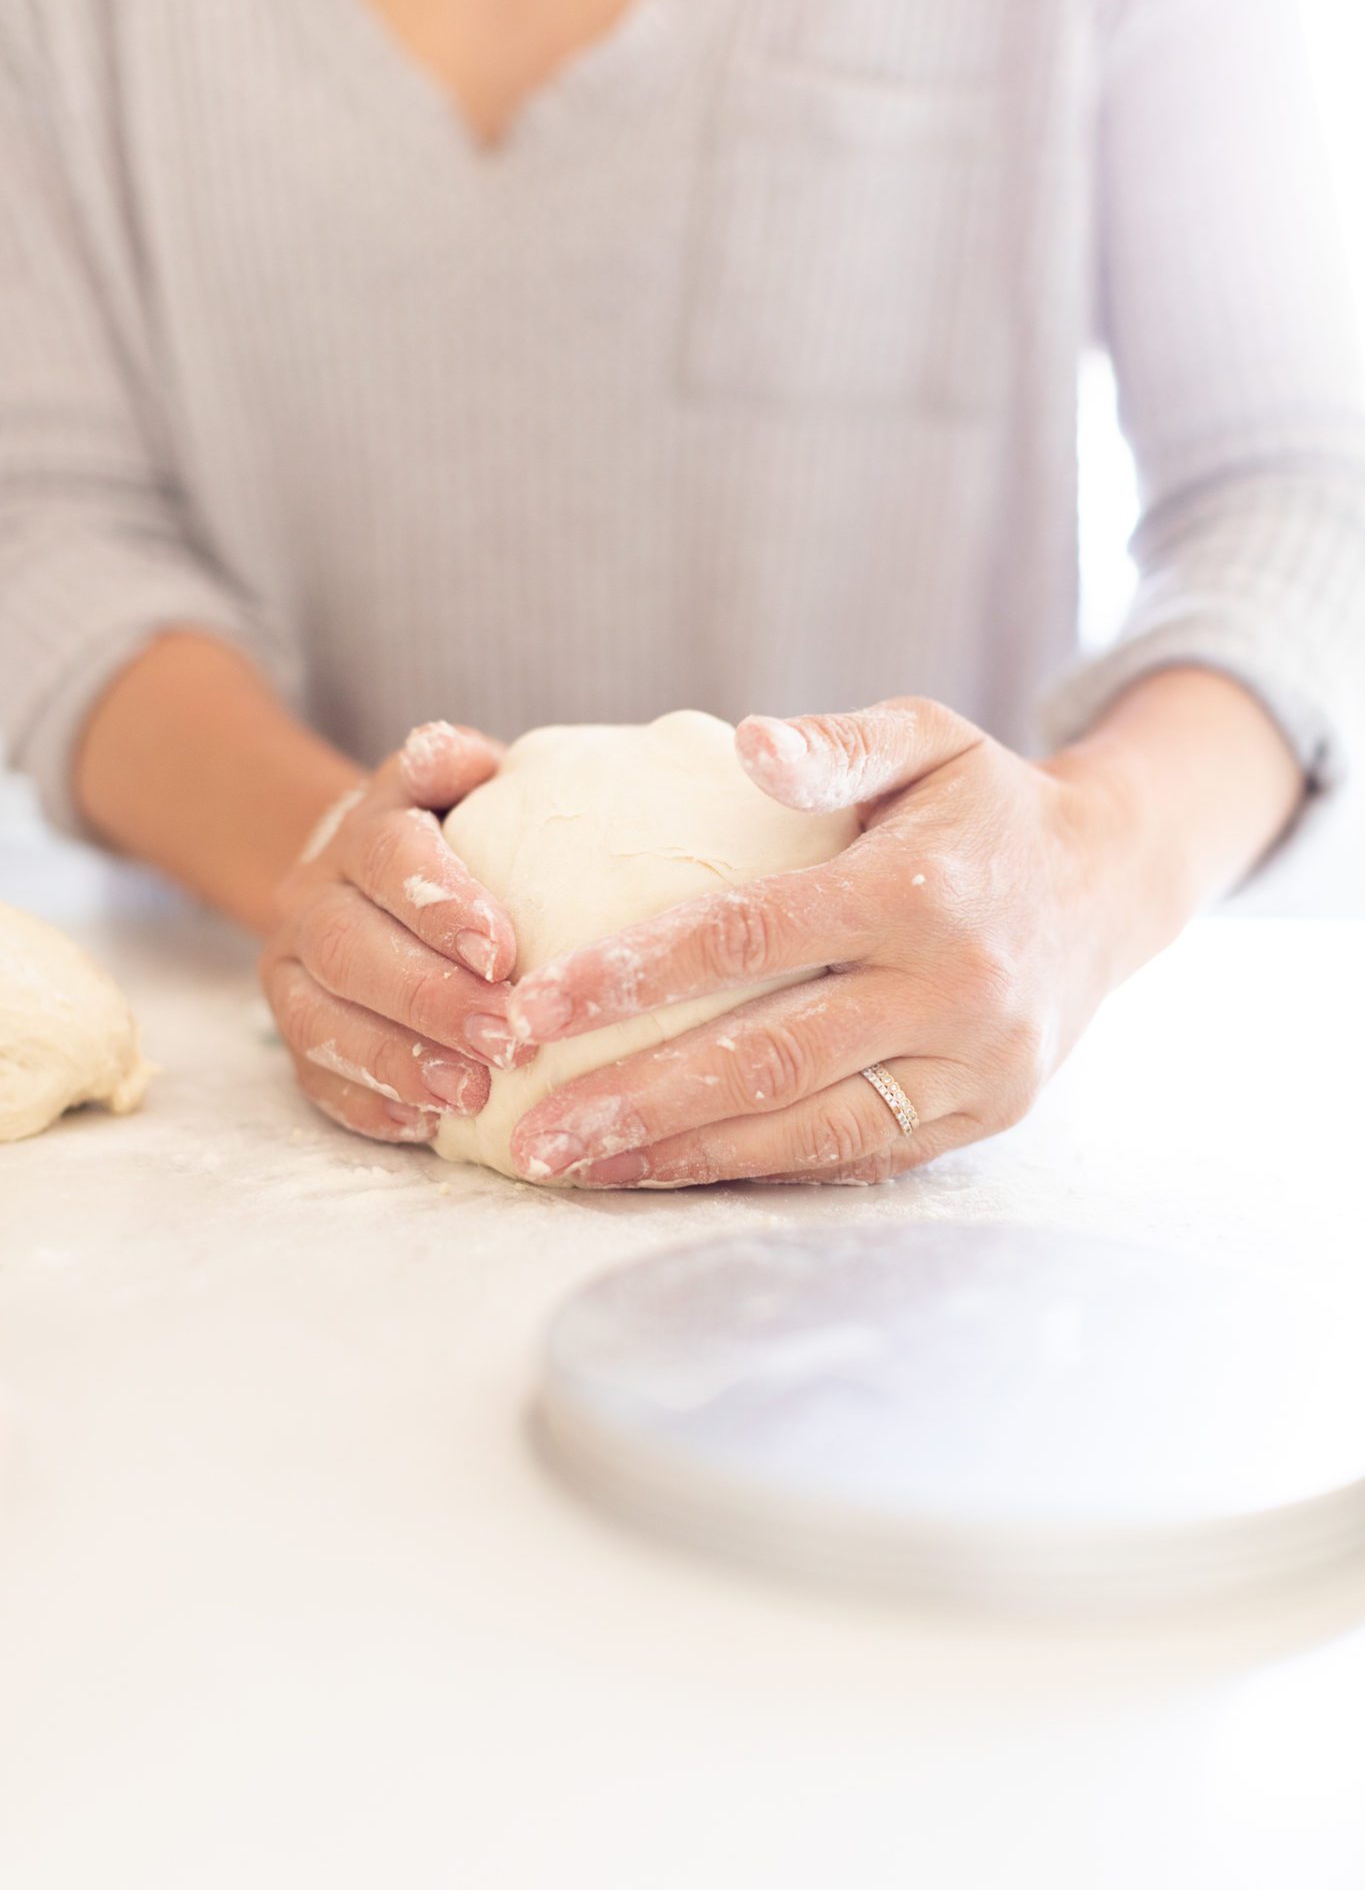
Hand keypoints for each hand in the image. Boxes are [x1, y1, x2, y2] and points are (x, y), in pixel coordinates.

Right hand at [261, 721, 532, 1143]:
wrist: (377, 871)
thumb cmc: (463, 832)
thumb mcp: (470, 783)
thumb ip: (470, 768)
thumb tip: (482, 762)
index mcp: (368, 827)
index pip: (390, 856)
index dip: (440, 903)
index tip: (502, 950)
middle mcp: (316, 893)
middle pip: (351, 947)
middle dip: (429, 999)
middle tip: (509, 1038)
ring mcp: (294, 966)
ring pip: (320, 1019)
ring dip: (398, 1061)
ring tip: (471, 1094)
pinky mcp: (293, 1027)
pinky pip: (313, 1075)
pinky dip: (367, 1104)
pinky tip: (425, 1126)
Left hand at [502, 699, 1147, 1186]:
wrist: (1114, 885)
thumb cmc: (987, 806)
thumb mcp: (928, 737)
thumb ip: (836, 744)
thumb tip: (746, 740)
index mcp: (918, 890)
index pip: (752, 936)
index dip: (633, 974)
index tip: (534, 1006)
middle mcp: (953, 988)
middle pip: (770, 1057)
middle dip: (640, 1101)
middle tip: (535, 1130)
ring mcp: (976, 1067)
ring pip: (812, 1131)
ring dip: (687, 1157)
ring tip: (581, 1169)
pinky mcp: (984, 1117)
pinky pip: (859, 1156)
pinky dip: (761, 1170)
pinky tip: (675, 1174)